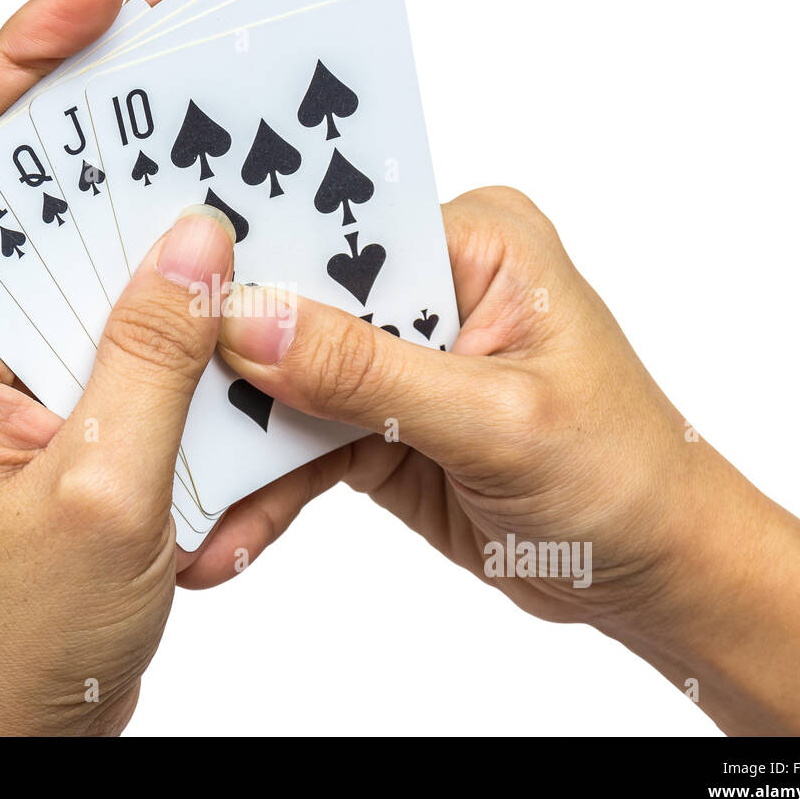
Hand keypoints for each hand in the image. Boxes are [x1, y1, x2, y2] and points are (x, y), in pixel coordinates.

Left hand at [0, 0, 261, 734]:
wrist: (8, 736)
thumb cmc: (16, 640)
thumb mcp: (99, 493)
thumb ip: (148, 357)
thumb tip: (197, 240)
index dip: (27, 61)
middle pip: (34, 178)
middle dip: (110, 88)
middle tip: (189, 7)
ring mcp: (22, 373)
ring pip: (86, 243)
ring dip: (155, 185)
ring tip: (227, 117)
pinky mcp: (69, 407)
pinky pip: (125, 317)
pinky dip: (179, 282)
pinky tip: (234, 258)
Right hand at [197, 185, 799, 733]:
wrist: (653, 568)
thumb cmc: (622, 473)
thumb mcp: (495, 419)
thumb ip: (370, 372)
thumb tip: (253, 321)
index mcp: (473, 241)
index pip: (342, 230)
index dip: (257, 259)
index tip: (169, 292)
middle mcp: (428, 285)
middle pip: (298, 304)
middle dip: (227, 363)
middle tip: (147, 401)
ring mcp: (397, 357)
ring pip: (286, 382)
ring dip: (236, 444)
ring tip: (178, 499)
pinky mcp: (376, 423)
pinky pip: (299, 445)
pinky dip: (265, 491)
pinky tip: (225, 535)